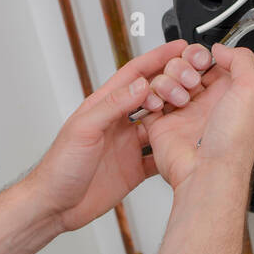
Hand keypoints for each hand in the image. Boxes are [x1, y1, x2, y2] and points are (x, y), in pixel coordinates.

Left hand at [28, 39, 213, 231]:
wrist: (54, 205)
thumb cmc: (59, 167)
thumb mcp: (84, 129)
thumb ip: (112, 107)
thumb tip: (140, 86)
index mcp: (104, 107)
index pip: (135, 75)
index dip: (158, 59)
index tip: (180, 49)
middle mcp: (118, 124)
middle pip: (154, 96)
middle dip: (176, 85)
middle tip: (196, 80)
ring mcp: (127, 146)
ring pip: (161, 124)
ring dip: (179, 116)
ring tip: (199, 108)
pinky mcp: (133, 168)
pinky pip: (159, 156)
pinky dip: (174, 150)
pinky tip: (187, 146)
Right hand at [141, 43, 253, 191]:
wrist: (208, 172)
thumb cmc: (233, 141)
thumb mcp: (253, 90)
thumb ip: (242, 60)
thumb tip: (221, 49)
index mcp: (228, 94)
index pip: (210, 62)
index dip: (202, 56)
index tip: (201, 60)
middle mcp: (205, 103)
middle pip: (183, 67)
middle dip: (183, 67)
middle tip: (191, 81)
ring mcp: (182, 113)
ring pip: (164, 79)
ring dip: (168, 83)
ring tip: (179, 99)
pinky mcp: (160, 125)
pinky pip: (147, 99)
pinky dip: (150, 96)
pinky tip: (161, 105)